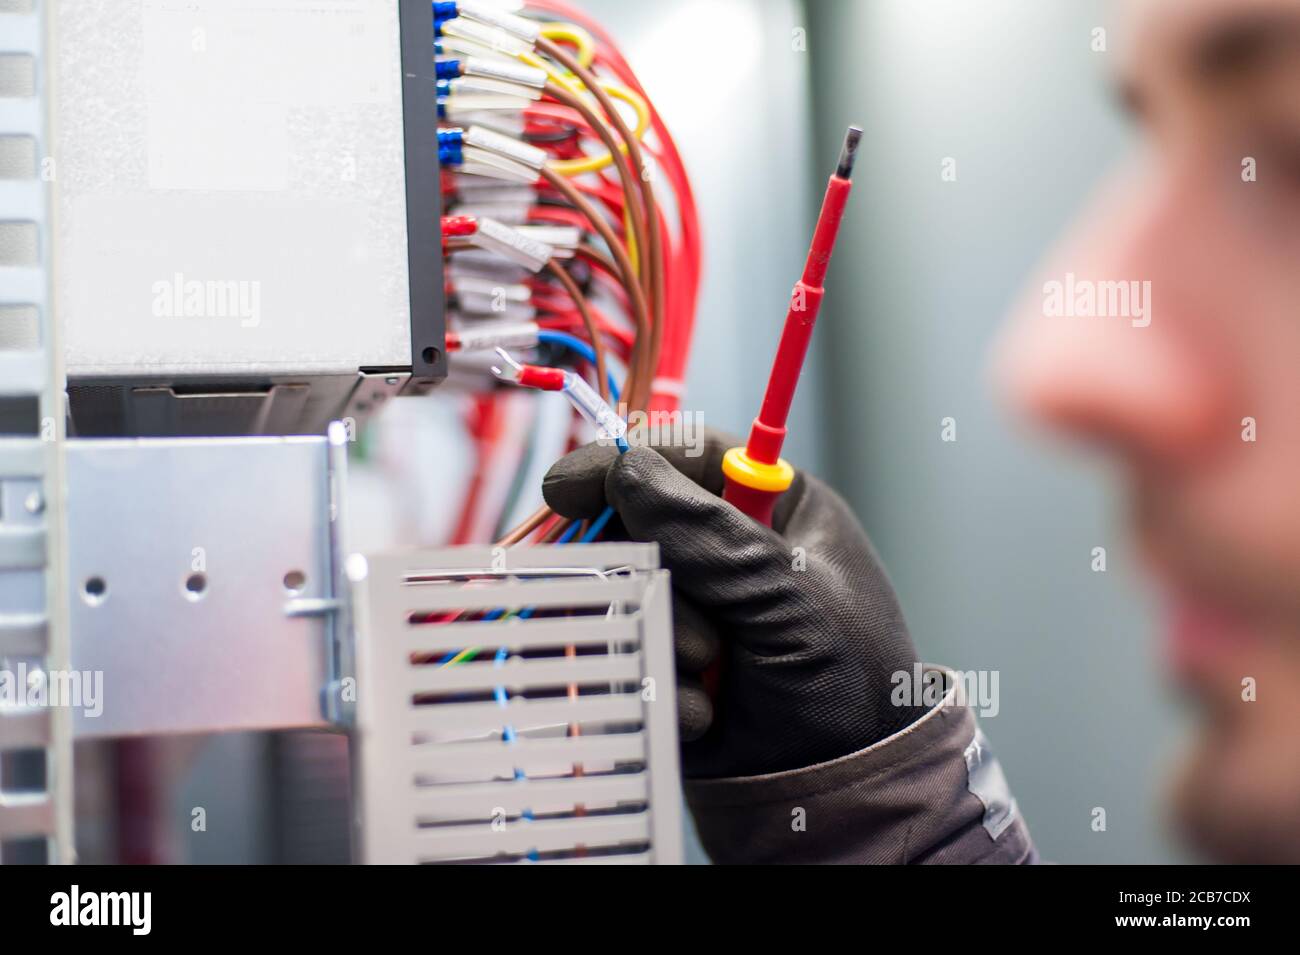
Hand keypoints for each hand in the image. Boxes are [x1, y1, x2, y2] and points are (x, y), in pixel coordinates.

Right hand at [542, 428, 924, 778]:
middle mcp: (728, 549)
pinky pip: (623, 651)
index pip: (687, 455)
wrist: (840, 793)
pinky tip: (703, 714)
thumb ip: (706, 531)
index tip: (567, 489)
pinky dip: (656, 683)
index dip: (623, 461)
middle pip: (639, 522)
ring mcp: (694, 606)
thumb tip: (624, 467)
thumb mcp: (784, 595)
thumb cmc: (846, 681)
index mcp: (775, 507)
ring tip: (712, 669)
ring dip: (661, 633)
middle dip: (654, 575)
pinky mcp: (665, 660)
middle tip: (685, 615)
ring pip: (624, 590)